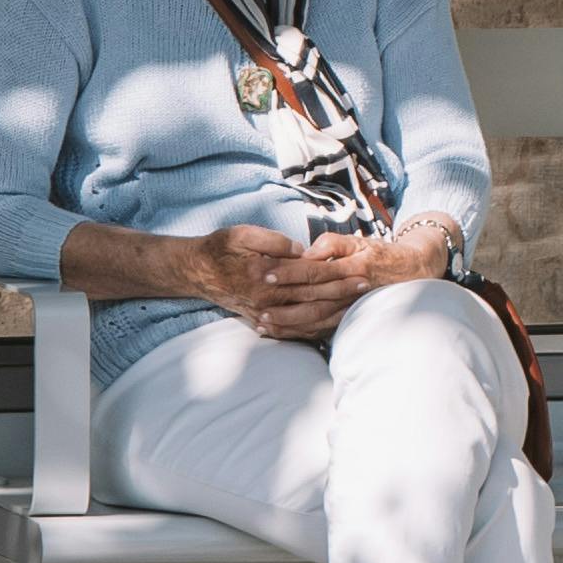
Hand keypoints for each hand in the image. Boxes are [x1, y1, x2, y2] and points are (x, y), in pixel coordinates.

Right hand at [178, 227, 353, 330]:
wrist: (196, 272)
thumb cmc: (220, 249)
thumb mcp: (242, 234)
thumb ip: (272, 241)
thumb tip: (300, 250)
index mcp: (265, 276)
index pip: (310, 275)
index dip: (336, 272)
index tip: (359, 269)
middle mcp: (267, 300)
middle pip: (314, 297)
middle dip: (342, 292)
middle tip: (366, 285)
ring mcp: (266, 314)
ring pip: (308, 316)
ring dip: (334, 311)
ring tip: (355, 303)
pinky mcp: (263, 321)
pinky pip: (295, 329)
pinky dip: (315, 326)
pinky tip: (331, 321)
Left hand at [267, 220, 459, 334]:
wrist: (412, 275)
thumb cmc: (379, 254)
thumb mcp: (358, 240)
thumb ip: (331, 244)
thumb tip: (306, 253)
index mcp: (351, 267)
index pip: (313, 270)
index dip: (288, 272)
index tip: (264, 272)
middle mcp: (350, 291)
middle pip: (310, 298)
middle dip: (281, 301)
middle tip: (254, 300)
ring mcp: (350, 309)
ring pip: (315, 319)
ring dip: (287, 322)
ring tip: (261, 321)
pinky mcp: (347, 320)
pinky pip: (321, 330)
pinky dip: (299, 333)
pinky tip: (279, 333)